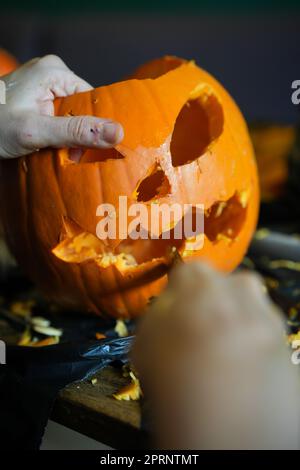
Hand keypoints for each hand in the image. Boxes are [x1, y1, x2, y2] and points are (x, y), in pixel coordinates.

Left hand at [0, 55, 123, 158]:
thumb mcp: (37, 132)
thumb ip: (76, 132)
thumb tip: (118, 133)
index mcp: (55, 71)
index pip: (92, 101)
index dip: (92, 128)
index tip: (84, 152)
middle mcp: (50, 72)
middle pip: (81, 108)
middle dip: (77, 134)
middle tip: (66, 155)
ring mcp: (40, 84)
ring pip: (69, 114)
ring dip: (65, 136)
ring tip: (52, 151)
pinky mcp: (34, 96)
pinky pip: (56, 115)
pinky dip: (54, 133)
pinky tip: (46, 145)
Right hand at [132, 263, 299, 448]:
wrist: (228, 433)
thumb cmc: (178, 385)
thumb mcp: (146, 343)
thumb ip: (160, 312)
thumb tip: (173, 304)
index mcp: (201, 283)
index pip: (189, 270)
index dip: (180, 291)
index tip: (177, 310)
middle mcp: (241, 291)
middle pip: (224, 285)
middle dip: (212, 302)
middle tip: (199, 333)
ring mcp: (268, 316)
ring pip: (248, 307)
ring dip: (236, 321)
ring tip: (221, 355)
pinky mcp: (286, 342)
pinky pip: (265, 332)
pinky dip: (254, 343)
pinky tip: (240, 370)